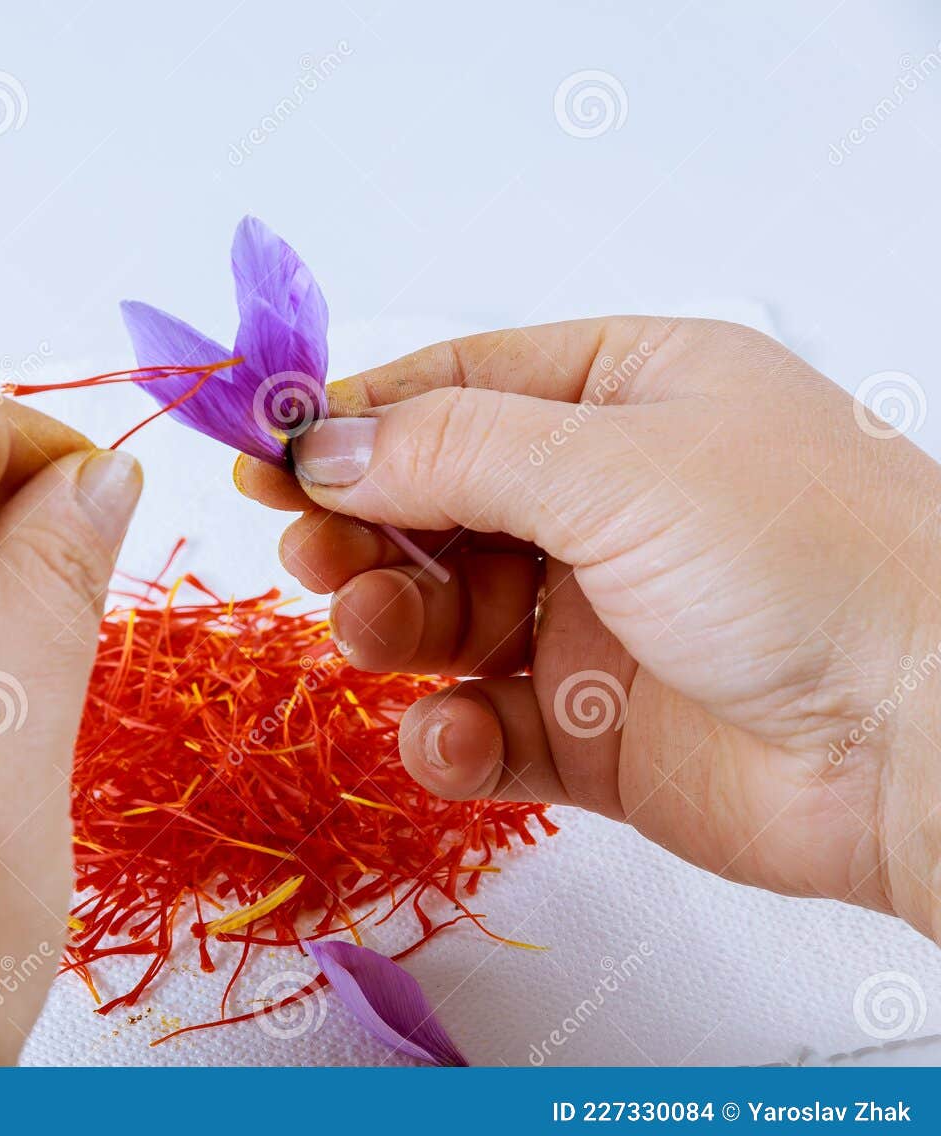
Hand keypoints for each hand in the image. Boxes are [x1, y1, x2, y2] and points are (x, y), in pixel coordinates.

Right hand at [235, 318, 940, 941]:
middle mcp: (607, 502)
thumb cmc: (802, 561)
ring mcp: (597, 620)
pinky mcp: (592, 732)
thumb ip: (448, 451)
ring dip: (395, 627)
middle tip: (311, 557)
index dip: (352, 423)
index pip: (454, 390)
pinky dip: (450, 737)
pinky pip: (483, 725)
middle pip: (432, 506)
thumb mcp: (611, 465)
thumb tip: (319, 445)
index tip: (262, 455)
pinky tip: (452, 741)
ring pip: (444, 617)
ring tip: (383, 637)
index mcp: (627, 397)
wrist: (928, 745)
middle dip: (363, 531)